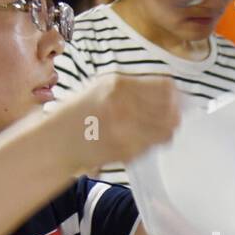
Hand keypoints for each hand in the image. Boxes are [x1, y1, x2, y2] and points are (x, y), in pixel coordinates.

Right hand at [60, 73, 180, 174]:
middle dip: (174, 114)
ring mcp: (124, 128)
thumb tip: (169, 92)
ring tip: (157, 131)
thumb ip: (132, 87)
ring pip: (165, 130)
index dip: (176, 95)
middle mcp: (123, 104)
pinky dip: (152, 144)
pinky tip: (142, 141)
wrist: (55, 142)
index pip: (165, 87)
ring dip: (166, 131)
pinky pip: (151, 146)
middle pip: (169, 109)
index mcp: (118, 84)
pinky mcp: (124, 150)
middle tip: (173, 118)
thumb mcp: (101, 88)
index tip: (178, 100)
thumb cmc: (77, 115)